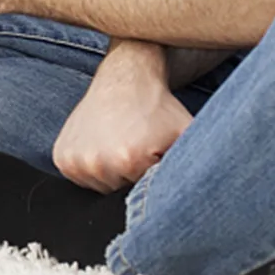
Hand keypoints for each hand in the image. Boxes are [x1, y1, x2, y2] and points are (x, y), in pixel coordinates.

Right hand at [52, 52, 192, 192]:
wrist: (126, 79)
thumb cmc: (158, 109)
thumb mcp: (186, 134)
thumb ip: (203, 164)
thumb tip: (212, 196)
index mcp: (128, 160)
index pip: (144, 193)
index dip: (152, 176)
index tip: (155, 154)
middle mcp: (97, 162)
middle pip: (120, 194)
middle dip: (132, 178)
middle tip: (138, 149)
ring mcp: (75, 160)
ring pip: (100, 188)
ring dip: (111, 175)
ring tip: (120, 146)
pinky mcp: (61, 158)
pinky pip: (81, 178)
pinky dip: (92, 168)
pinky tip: (102, 145)